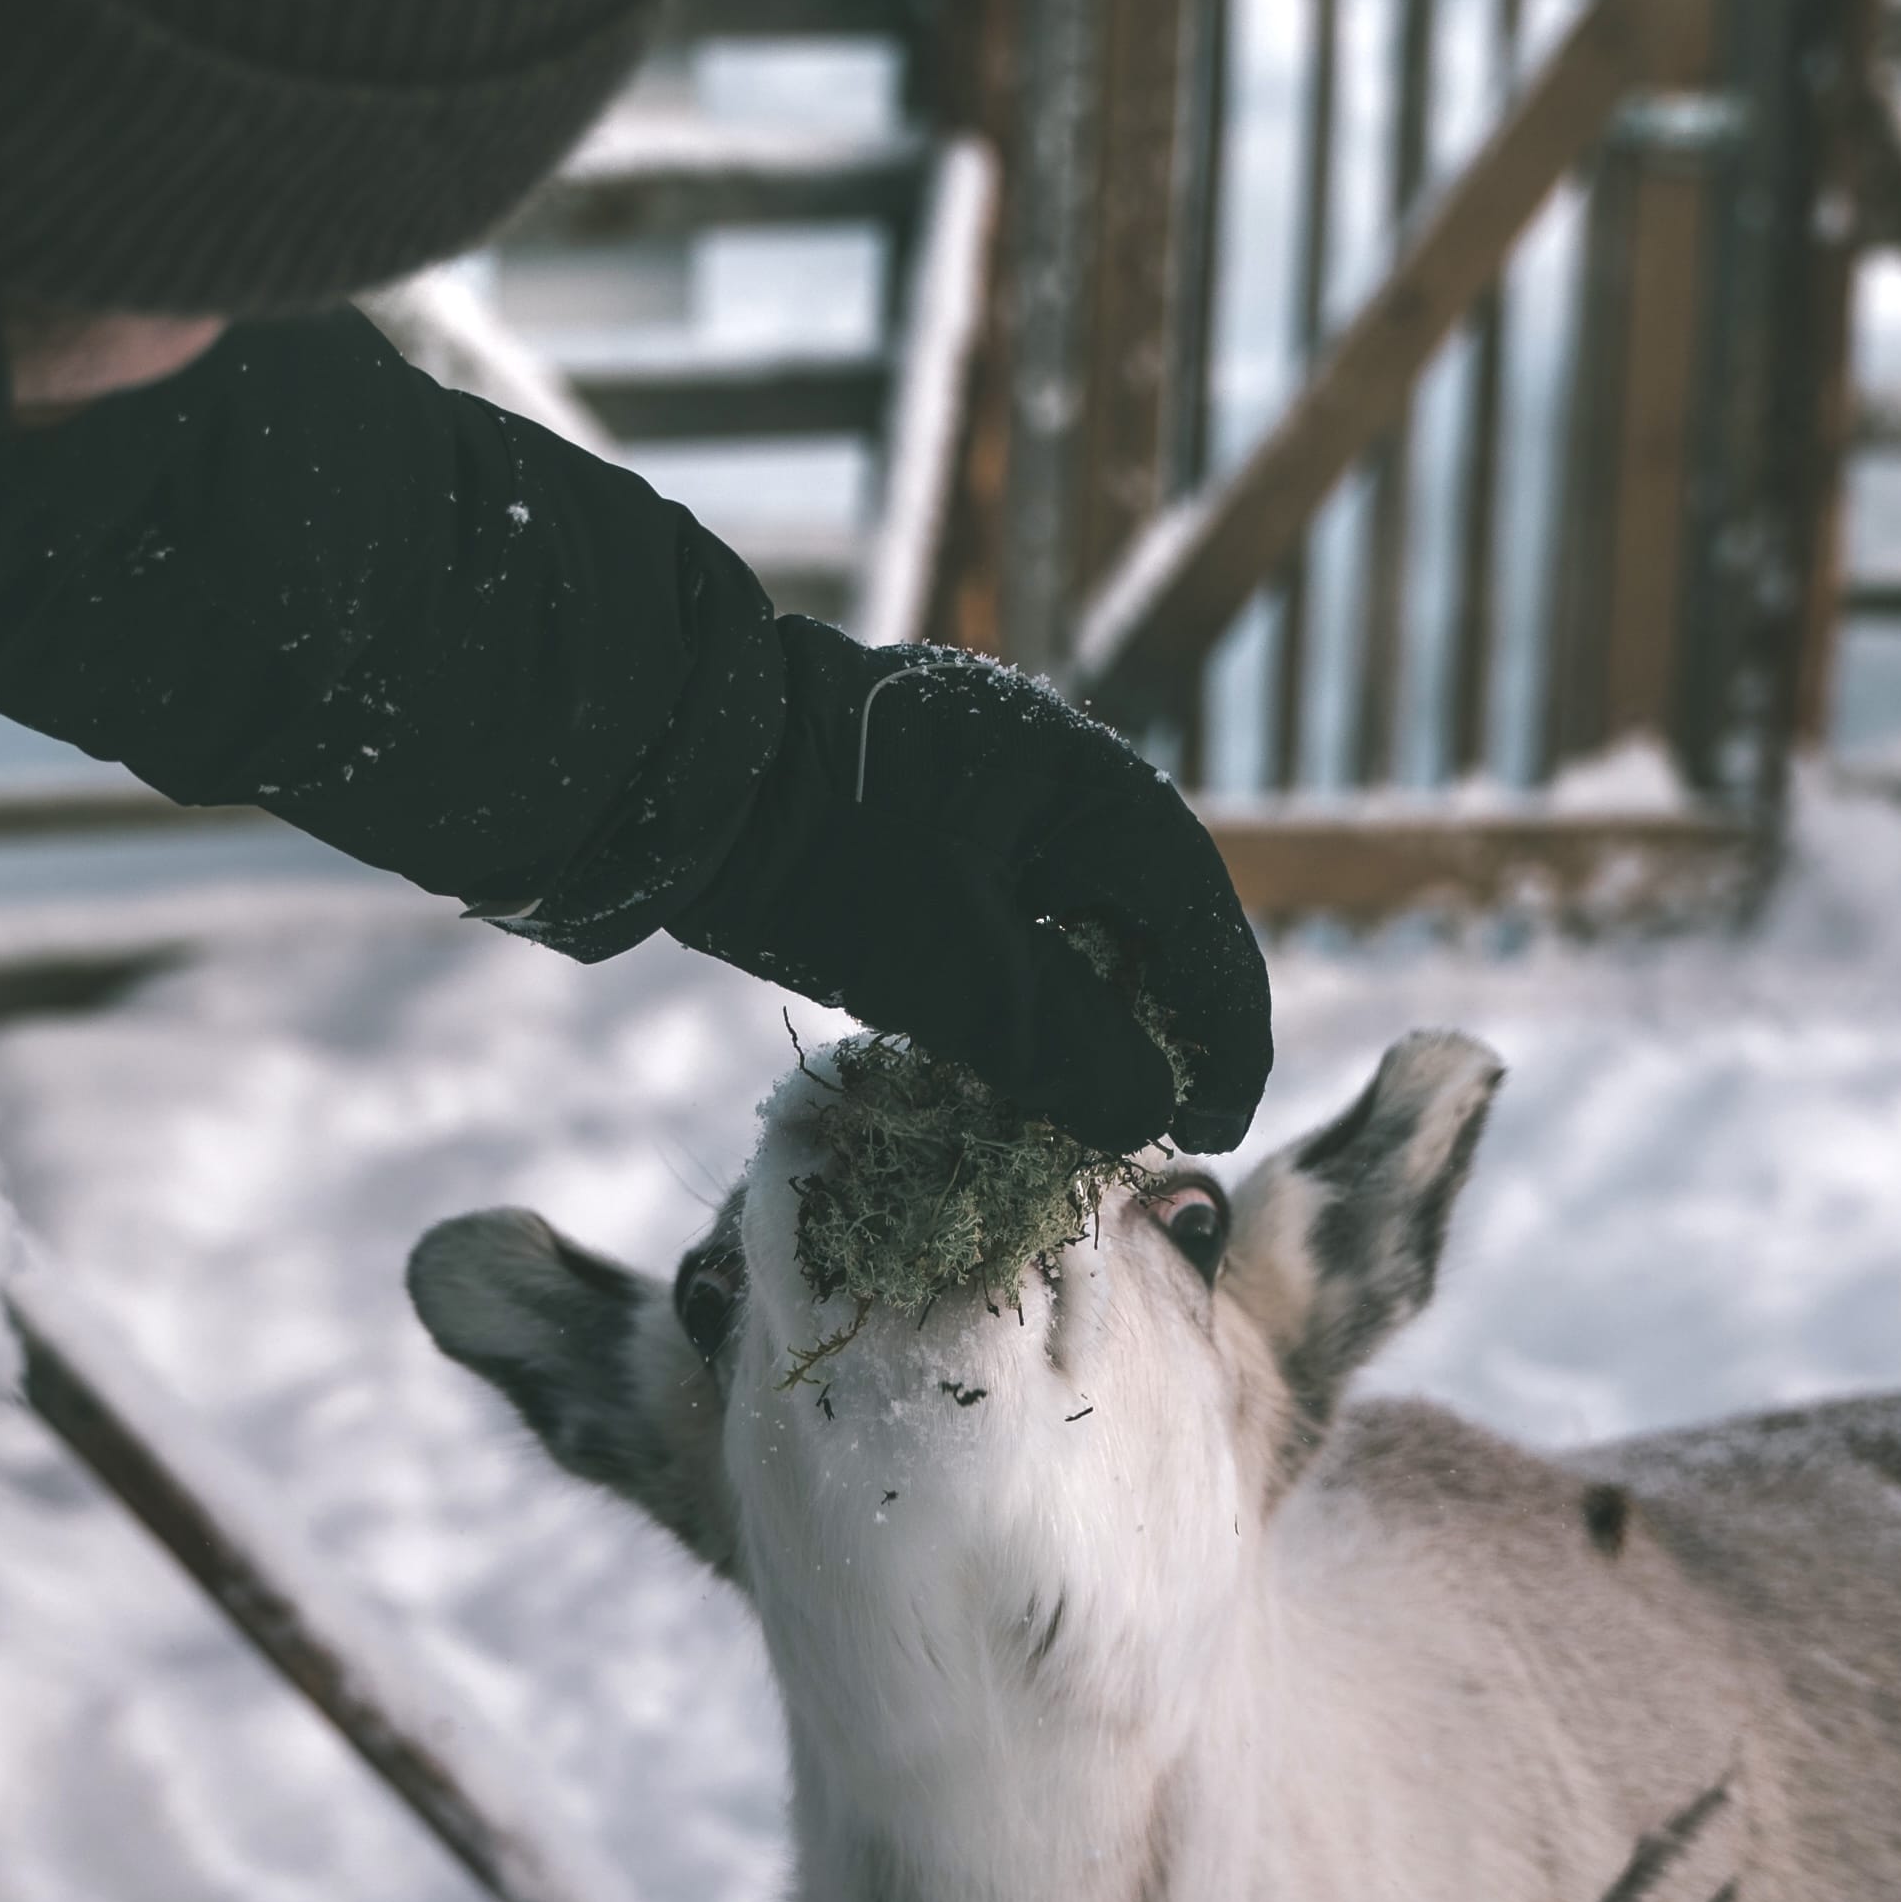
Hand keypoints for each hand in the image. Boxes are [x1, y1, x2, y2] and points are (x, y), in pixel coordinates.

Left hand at [670, 624, 1271, 1151]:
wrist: (678, 773)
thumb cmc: (821, 856)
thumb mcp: (950, 967)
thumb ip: (1060, 1045)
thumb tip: (1151, 1115)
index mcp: (1092, 786)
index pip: (1199, 922)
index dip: (1222, 1037)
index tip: (1213, 1128)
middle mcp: (1061, 773)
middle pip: (1150, 916)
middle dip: (1163, 1023)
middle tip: (1160, 1120)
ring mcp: (996, 786)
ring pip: (1082, 913)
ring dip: (1096, 1005)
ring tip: (1090, 1097)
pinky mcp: (935, 814)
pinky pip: (1020, 904)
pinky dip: (1033, 976)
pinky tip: (1012, 1042)